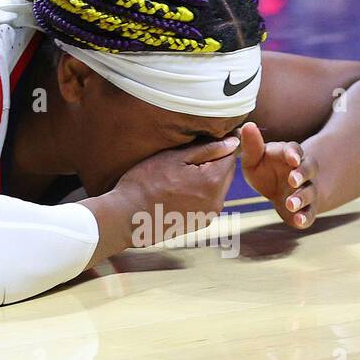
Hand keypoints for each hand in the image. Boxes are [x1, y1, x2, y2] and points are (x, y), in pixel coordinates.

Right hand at [109, 136, 240, 246]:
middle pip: (226, 172)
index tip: (209, 136)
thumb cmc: (145, 182)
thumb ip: (206, 149)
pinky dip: (201, 191)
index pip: (230, 155)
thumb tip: (233, 142)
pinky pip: (208, 200)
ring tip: (182, 172)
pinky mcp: (200, 223)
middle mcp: (217, 201)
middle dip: (215, 160)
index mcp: (212, 181)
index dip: (222, 143)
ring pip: (218, 187)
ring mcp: (209, 215)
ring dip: (208, 177)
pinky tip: (180, 189)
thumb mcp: (173, 157)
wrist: (127, 217)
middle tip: (191, 153)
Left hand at [238, 121, 318, 229]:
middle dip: (302, 174)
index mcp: (289, 155)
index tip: (291, 158)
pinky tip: (299, 222)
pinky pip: (310, 212)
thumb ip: (252, 145)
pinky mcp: (306, 208)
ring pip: (310, 191)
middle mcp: (302, 171)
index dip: (294, 153)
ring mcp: (306, 189)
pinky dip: (306, 217)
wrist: (276, 189)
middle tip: (293, 180)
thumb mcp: (254, 158)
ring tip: (290, 204)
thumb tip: (248, 125)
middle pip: (309, 168)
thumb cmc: (264, 168)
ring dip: (302, 197)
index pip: (295, 149)